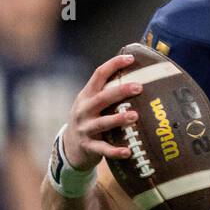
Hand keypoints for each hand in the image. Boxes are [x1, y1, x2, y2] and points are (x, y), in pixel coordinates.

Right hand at [63, 53, 143, 168]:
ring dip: (118, 119)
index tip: (130, 58)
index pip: (99, 75)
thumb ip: (108, 93)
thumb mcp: (92, 104)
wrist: (70, 146)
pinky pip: (103, 149)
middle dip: (120, 91)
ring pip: (103, 123)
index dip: (113, 65)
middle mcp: (84, 110)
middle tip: (139, 87)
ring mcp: (85, 128)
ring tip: (135, 116)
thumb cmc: (90, 120)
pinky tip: (128, 151)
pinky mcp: (89, 146)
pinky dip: (115, 151)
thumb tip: (137, 78)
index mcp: (87, 95)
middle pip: (102, 98)